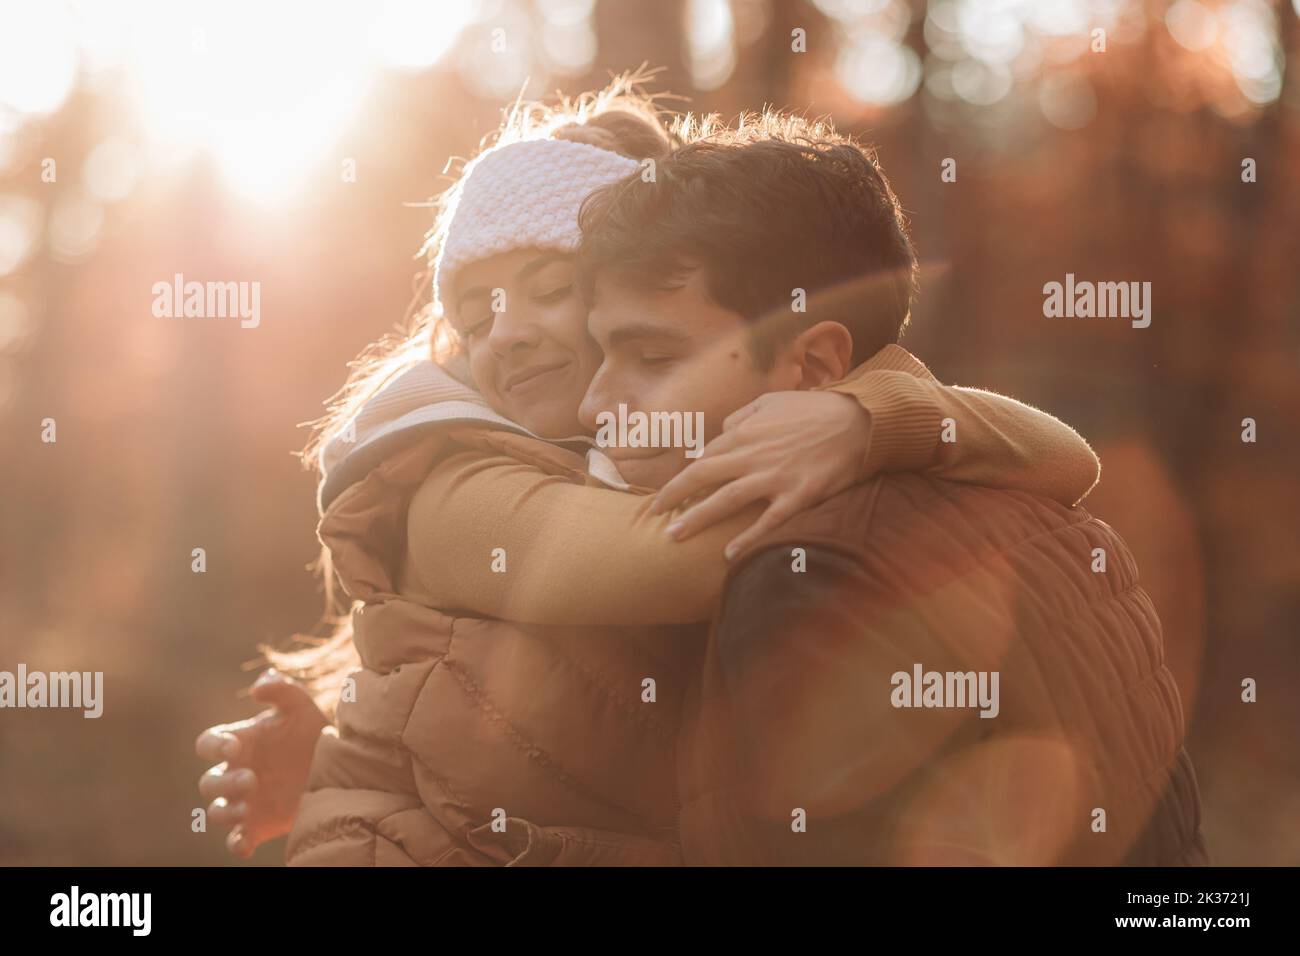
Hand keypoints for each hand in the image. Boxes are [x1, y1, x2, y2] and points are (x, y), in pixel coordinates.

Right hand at [195, 670, 328, 858]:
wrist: (338, 765)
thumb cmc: (312, 731)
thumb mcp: (301, 706)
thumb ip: (281, 689)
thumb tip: (257, 687)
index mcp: (240, 742)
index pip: (208, 743)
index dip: (214, 746)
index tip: (233, 747)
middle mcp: (236, 772)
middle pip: (209, 782)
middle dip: (224, 783)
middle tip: (252, 780)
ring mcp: (245, 801)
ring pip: (216, 812)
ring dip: (225, 812)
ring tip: (247, 808)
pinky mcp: (258, 825)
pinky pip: (236, 839)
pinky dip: (235, 843)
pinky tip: (245, 843)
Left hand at [652, 390, 870, 558]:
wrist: (859, 421)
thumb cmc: (815, 409)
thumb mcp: (773, 400)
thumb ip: (742, 415)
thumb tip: (722, 431)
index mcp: (746, 432)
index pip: (703, 457)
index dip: (681, 478)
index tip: (666, 495)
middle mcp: (754, 455)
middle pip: (703, 476)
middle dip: (674, 496)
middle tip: (655, 515)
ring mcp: (775, 477)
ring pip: (726, 499)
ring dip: (697, 518)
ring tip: (674, 536)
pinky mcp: (798, 495)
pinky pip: (768, 520)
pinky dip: (747, 538)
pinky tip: (728, 554)